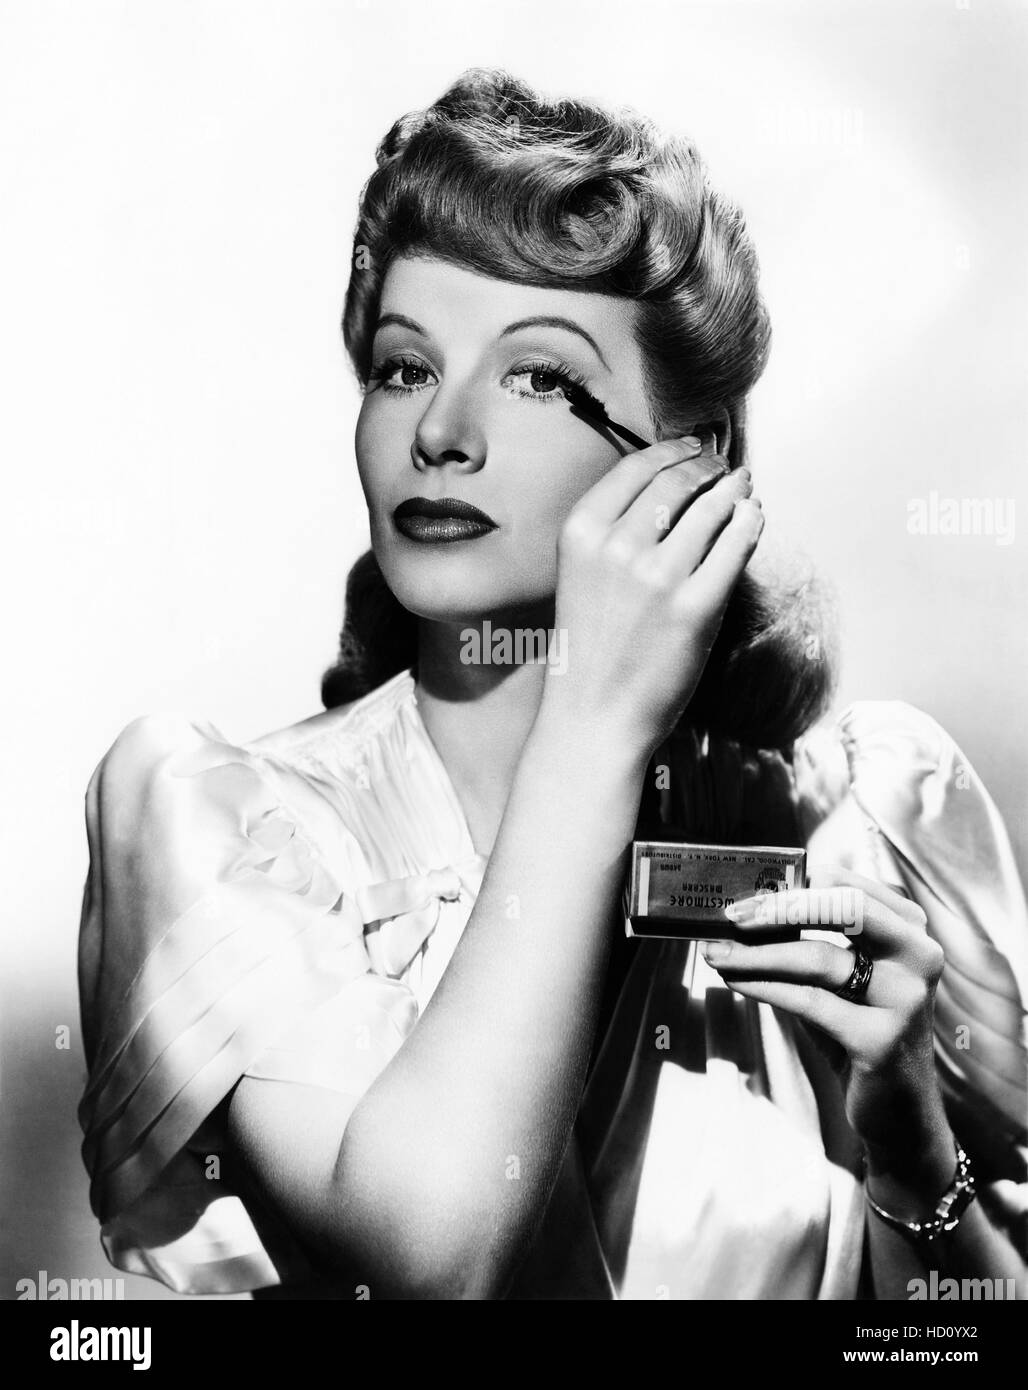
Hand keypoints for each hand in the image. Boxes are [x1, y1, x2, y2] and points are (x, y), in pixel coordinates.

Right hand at [538, 435, 762, 759]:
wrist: (593, 717)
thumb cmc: (589, 649)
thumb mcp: (581, 575)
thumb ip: (613, 531)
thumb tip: (672, 485)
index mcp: (580, 533)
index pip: (635, 468)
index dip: (672, 450)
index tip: (691, 447)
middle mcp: (616, 547)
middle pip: (676, 482)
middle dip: (706, 467)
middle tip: (723, 468)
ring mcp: (658, 577)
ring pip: (711, 509)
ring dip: (733, 491)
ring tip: (743, 487)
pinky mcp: (696, 607)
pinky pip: (735, 546)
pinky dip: (750, 523)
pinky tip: (754, 518)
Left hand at [701, 865, 949, 1165]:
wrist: (899, 1109)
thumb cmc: (861, 1028)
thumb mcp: (844, 976)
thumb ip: (811, 939)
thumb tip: (747, 909)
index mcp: (910, 927)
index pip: (848, 886)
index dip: (795, 885)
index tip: (747, 890)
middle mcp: (919, 955)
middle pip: (845, 909)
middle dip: (779, 908)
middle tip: (731, 915)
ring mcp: (905, 999)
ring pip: (819, 958)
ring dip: (757, 954)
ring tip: (717, 952)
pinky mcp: (882, 1040)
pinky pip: (809, 1002)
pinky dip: (764, 987)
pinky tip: (735, 981)